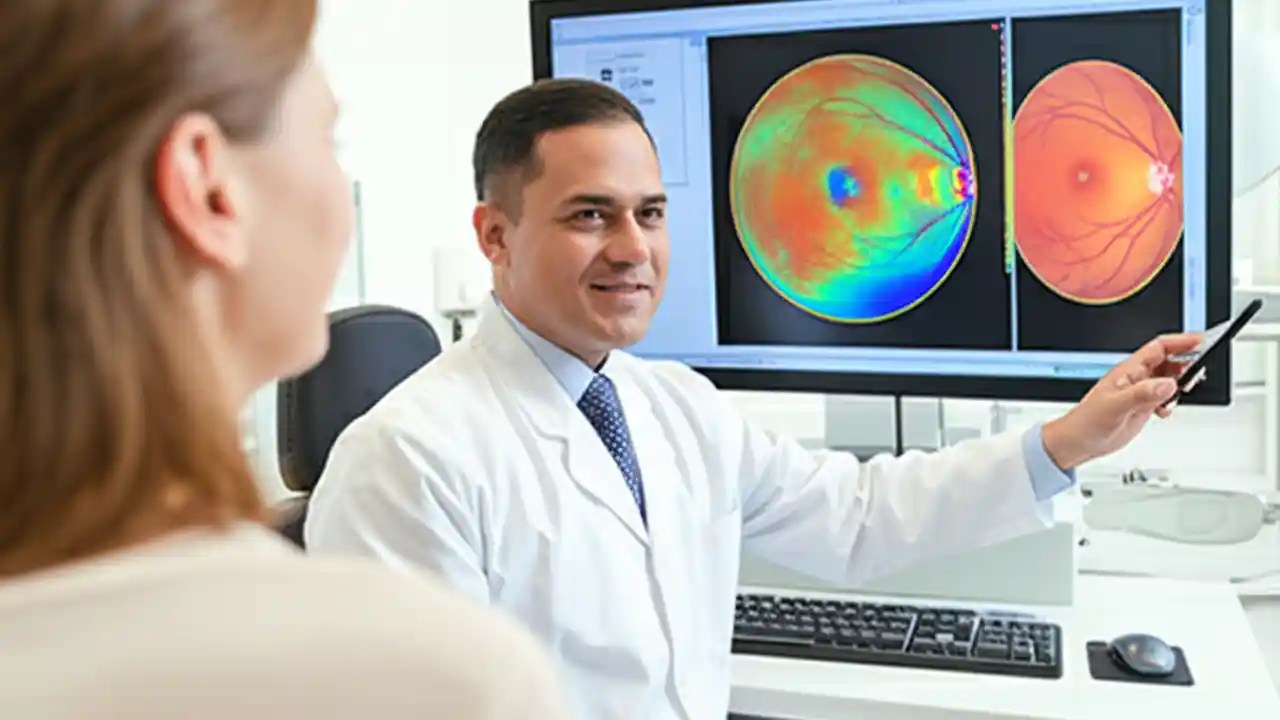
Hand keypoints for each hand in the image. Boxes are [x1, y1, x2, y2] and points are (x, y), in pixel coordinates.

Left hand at [1042, 332, 1201, 469]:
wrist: (1079, 442)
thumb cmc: (1088, 421)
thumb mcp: (1117, 405)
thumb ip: (1143, 394)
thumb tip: (1168, 384)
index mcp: (1128, 371)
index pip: (1158, 348)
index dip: (1180, 342)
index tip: (1200, 341)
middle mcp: (1136, 379)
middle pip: (1167, 361)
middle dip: (1186, 362)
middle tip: (1200, 371)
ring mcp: (1139, 393)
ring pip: (1167, 379)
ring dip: (1180, 383)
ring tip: (1186, 390)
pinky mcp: (1141, 407)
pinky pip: (1164, 397)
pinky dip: (1172, 401)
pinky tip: (1166, 410)